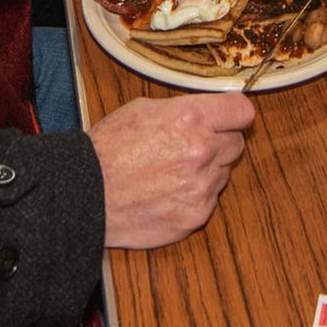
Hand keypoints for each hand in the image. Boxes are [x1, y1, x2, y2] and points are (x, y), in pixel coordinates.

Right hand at [91, 92, 256, 248]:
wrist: (85, 194)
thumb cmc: (107, 150)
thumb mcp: (142, 110)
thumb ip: (183, 111)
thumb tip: (209, 113)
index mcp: (189, 119)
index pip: (241, 111)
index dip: (234, 114)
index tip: (230, 119)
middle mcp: (201, 151)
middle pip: (236, 143)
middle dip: (218, 143)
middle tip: (190, 148)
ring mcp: (201, 187)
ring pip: (223, 173)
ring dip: (205, 172)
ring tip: (170, 173)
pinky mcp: (195, 215)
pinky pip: (209, 200)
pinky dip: (194, 197)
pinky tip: (167, 193)